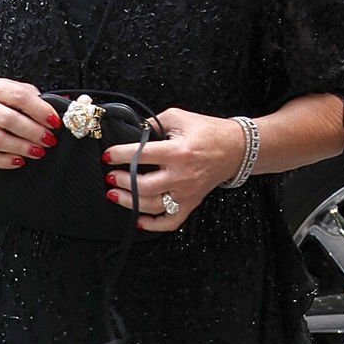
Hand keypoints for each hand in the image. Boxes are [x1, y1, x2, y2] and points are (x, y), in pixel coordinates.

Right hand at [0, 77, 60, 167]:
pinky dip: (5, 161)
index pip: (20, 97)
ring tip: (38, 151)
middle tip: (50, 139)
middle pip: (9, 120)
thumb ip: (35, 98)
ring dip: (21, 147)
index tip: (55, 122)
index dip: (41, 111)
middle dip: (34, 132)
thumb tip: (62, 105)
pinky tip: (20, 160)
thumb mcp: (14, 90)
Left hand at [102, 107, 244, 230]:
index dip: (120, 155)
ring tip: (114, 193)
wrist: (236, 148)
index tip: (108, 156)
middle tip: (110, 176)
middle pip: (144, 186)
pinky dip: (153, 225)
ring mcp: (186, 192)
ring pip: (152, 205)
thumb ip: (153, 123)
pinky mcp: (191, 202)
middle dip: (122, 181)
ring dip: (129, 202)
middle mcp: (182, 175)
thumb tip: (132, 131)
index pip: (141, 155)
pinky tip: (138, 219)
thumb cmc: (208, 132)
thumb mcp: (178, 118)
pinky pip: (170, 221)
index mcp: (178, 151)